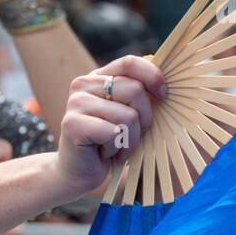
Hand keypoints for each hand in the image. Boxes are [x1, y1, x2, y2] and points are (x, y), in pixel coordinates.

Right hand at [56, 56, 166, 195]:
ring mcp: (76, 103)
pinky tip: (105, 153)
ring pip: (128, 115)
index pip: (130, 63)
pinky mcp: (72, 124)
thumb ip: (139, 95)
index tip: (162, 97)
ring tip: (117, 147)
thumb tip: (163, 83)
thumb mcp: (128, 113)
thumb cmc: (110, 142)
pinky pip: (114, 133)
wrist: (79, 172)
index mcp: (98, 77)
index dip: (153, 77)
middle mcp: (84, 84)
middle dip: (144, 119)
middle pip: (135, 90)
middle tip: (130, 136)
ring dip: (130, 139)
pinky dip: (117, 149)